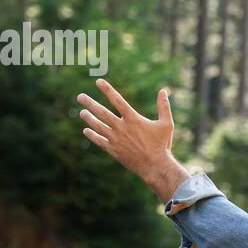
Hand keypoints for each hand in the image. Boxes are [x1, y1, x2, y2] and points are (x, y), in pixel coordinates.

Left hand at [76, 79, 188, 201]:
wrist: (155, 166)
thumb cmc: (162, 144)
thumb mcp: (166, 124)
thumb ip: (164, 107)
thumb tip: (163, 91)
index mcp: (133, 119)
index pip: (117, 100)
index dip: (107, 90)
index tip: (98, 82)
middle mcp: (122, 128)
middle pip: (102, 112)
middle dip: (90, 103)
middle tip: (80, 96)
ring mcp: (116, 139)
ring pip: (98, 126)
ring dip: (89, 118)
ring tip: (82, 112)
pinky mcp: (113, 150)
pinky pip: (99, 141)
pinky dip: (92, 135)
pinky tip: (86, 130)